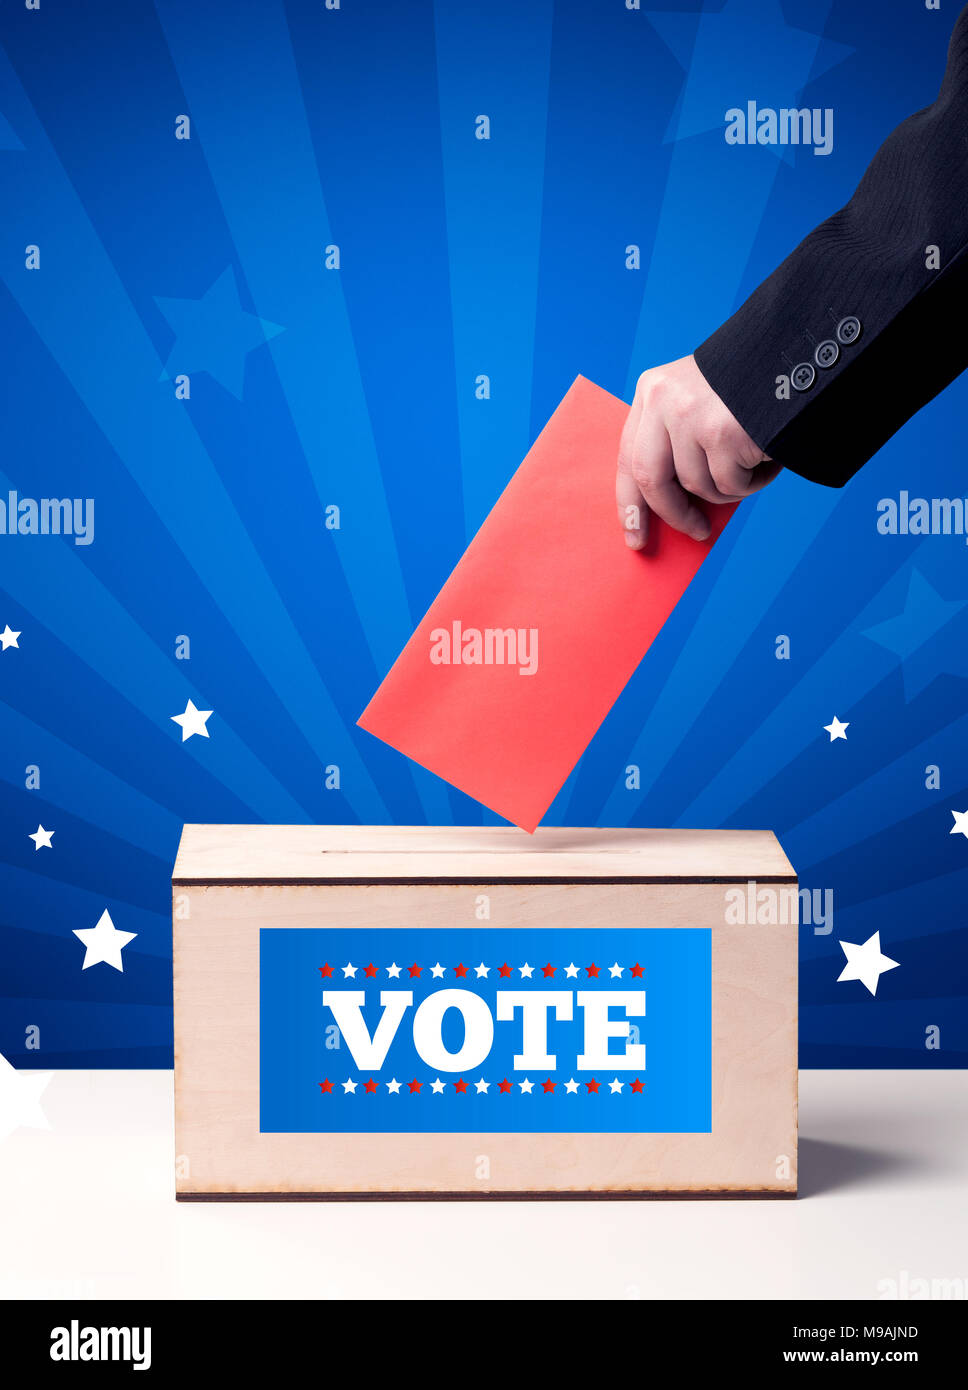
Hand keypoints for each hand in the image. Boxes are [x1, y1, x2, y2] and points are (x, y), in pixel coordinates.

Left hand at [616, 355, 781, 545]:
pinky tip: (767, 458)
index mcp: (652, 391)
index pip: (629, 458)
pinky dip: (753, 482)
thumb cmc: (749, 391)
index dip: (630, 503)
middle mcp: (664, 400)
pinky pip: (730, 485)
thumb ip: (676, 441)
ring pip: (697, 486)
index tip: (634, 535)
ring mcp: (690, 415)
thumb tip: (670, 507)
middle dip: (674, 514)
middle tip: (696, 531)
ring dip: (729, 488)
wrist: (798, 359)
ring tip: (753, 463)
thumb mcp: (697, 402)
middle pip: (652, 479)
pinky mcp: (721, 432)